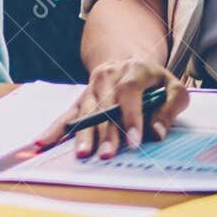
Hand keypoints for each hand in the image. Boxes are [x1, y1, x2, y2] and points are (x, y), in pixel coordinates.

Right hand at [34, 58, 188, 159]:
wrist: (130, 61)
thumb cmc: (156, 82)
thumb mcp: (175, 88)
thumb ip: (170, 109)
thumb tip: (157, 133)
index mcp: (135, 70)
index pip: (129, 91)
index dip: (131, 116)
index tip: (134, 141)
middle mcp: (110, 76)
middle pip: (105, 106)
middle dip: (106, 132)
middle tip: (107, 155)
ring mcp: (92, 86)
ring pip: (86, 112)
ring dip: (84, 134)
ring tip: (83, 154)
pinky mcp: (82, 98)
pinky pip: (68, 114)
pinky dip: (55, 129)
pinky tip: (42, 142)